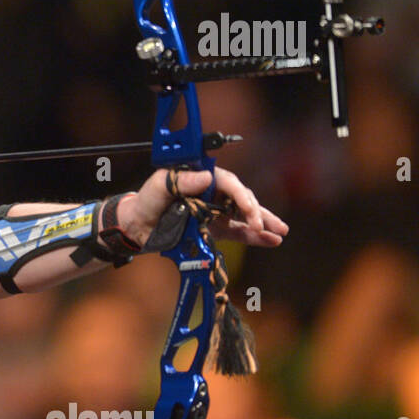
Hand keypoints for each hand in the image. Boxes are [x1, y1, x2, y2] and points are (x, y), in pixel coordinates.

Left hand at [123, 166, 287, 247]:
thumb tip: (207, 177)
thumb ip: (181, 181)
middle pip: (242, 199)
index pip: (229, 183)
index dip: (241, 195)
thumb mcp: (159, 185)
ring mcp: (217, 212)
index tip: (249, 209)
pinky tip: (271, 241)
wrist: (138, 226)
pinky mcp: (216, 229)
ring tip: (280, 232)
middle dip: (256, 212)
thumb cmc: (147, 200)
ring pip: (245, 216)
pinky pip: (239, 233)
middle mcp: (214, 193)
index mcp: (202, 177)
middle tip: (264, 225)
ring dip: (263, 223)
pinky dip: (255, 237)